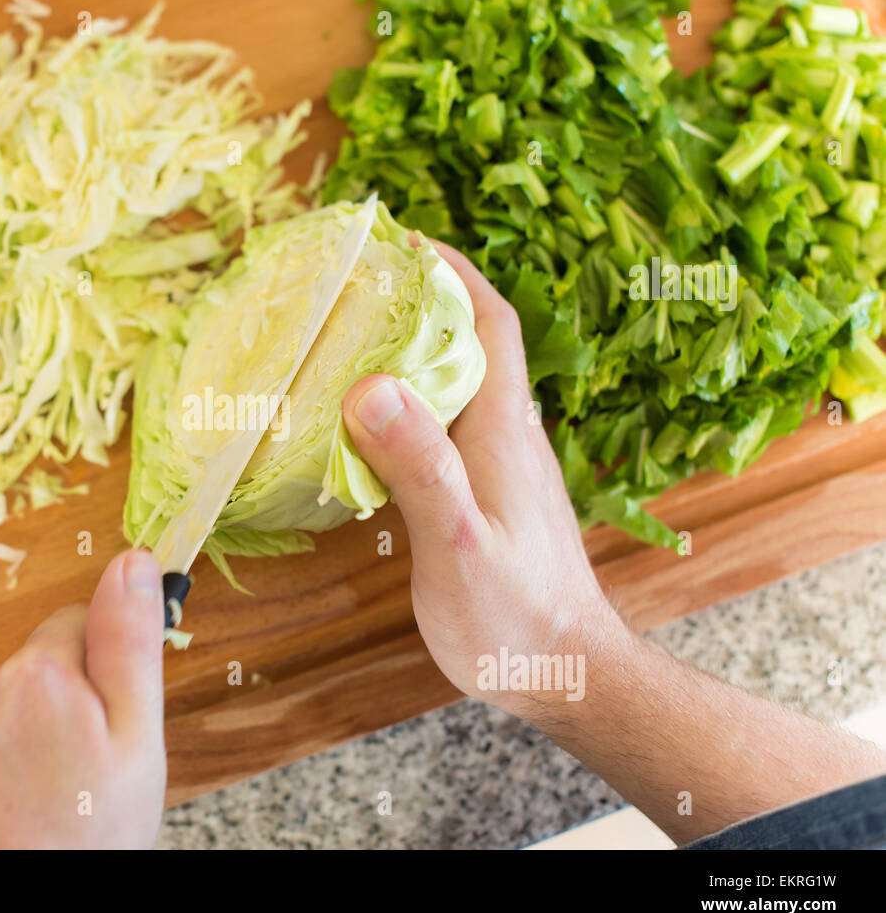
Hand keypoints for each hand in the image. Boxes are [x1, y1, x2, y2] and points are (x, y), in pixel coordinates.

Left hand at [0, 550, 166, 848]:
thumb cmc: (71, 848)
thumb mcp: (133, 749)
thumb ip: (130, 645)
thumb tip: (135, 561)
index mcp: (36, 675)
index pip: (78, 624)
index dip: (102, 674)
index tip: (107, 723)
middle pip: (29, 677)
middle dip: (54, 715)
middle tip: (77, 786)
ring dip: (8, 754)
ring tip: (32, 817)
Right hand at [342, 241, 624, 711]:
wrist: (566, 676)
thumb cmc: (515, 621)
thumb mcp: (458, 547)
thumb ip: (422, 468)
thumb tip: (369, 385)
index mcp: (503, 431)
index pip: (488, 321)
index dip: (450, 269)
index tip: (400, 236)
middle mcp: (506, 435)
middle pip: (469, 340)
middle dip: (420, 296)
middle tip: (354, 278)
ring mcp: (499, 466)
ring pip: (456, 382)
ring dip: (412, 347)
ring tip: (348, 334)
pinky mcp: (487, 494)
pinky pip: (445, 424)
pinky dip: (406, 401)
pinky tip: (366, 421)